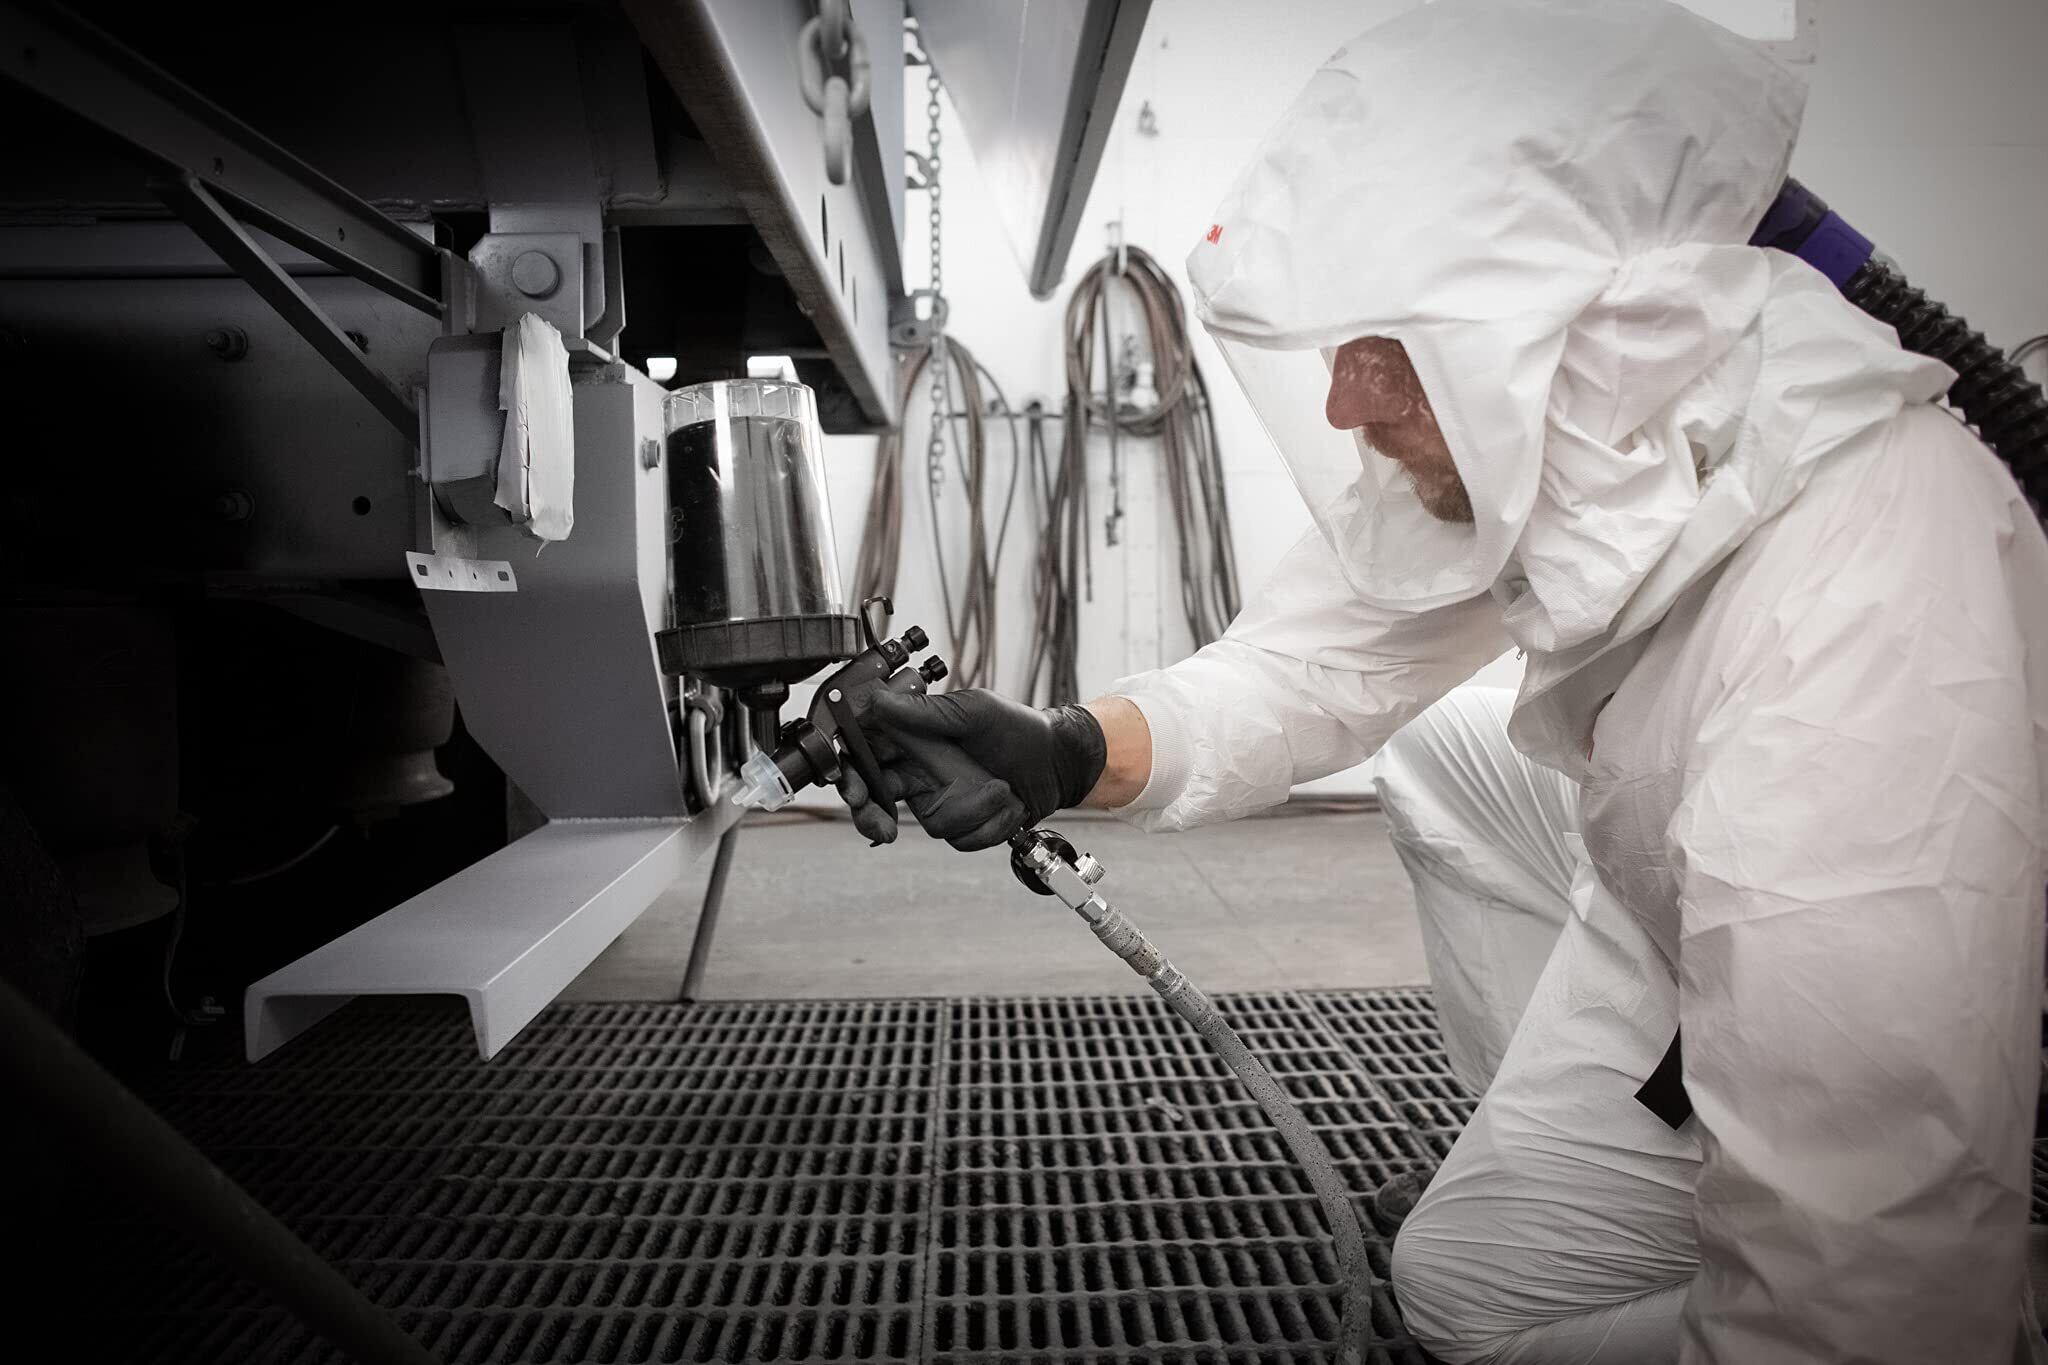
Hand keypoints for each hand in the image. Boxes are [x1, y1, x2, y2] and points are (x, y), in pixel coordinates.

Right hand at [837, 689, 1106, 850]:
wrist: (1058, 762)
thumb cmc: (1018, 728)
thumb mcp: (973, 711)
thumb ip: (926, 712)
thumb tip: (879, 700)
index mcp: (914, 741)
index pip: (866, 759)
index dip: (850, 778)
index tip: (855, 792)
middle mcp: (921, 773)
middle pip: (877, 803)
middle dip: (875, 819)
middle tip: (884, 829)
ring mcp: (941, 801)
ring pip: (932, 823)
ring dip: (974, 809)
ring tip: (1001, 787)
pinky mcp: (963, 825)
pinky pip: (961, 838)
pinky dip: (990, 824)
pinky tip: (1007, 804)